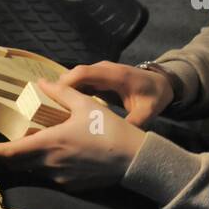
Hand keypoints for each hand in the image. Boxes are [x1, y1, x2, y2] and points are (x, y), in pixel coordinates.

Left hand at [0, 80, 146, 190]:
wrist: (135, 159)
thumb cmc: (110, 129)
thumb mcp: (86, 104)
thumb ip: (61, 92)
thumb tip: (42, 83)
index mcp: (49, 143)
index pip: (10, 152)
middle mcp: (50, 164)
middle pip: (18, 164)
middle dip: (9, 155)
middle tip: (5, 144)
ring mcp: (60, 178)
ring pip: (35, 170)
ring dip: (31, 160)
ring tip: (39, 144)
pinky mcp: (72, 186)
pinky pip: (53, 177)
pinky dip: (50, 167)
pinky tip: (64, 155)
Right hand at [56, 61, 173, 127]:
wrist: (161, 83)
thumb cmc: (154, 96)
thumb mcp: (147, 112)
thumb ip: (134, 123)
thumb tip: (120, 139)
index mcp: (115, 75)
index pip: (85, 73)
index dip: (67, 82)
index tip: (54, 97)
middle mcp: (104, 70)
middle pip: (74, 73)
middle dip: (59, 88)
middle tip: (46, 107)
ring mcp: (100, 72)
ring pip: (74, 78)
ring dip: (63, 91)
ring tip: (51, 109)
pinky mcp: (97, 78)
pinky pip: (79, 82)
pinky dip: (70, 93)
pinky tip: (64, 109)